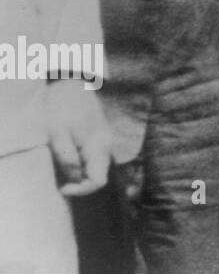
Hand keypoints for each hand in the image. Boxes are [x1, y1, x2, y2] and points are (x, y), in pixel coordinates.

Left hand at [45, 81, 111, 195]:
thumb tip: (74, 179)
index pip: (98, 181)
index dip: (80, 190)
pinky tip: (68, 157)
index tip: (62, 187)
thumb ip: (67, 159)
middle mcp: (106, 145)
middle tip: (59, 180)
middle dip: (79, 183)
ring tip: (62, 167)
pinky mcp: (99, 136)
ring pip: (96, 167)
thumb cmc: (62, 108)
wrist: (70, 83)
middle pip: (99, 176)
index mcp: (98, 146)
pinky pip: (94, 158)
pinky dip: (82, 164)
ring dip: (80, 173)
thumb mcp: (57, 135)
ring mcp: (104, 140)